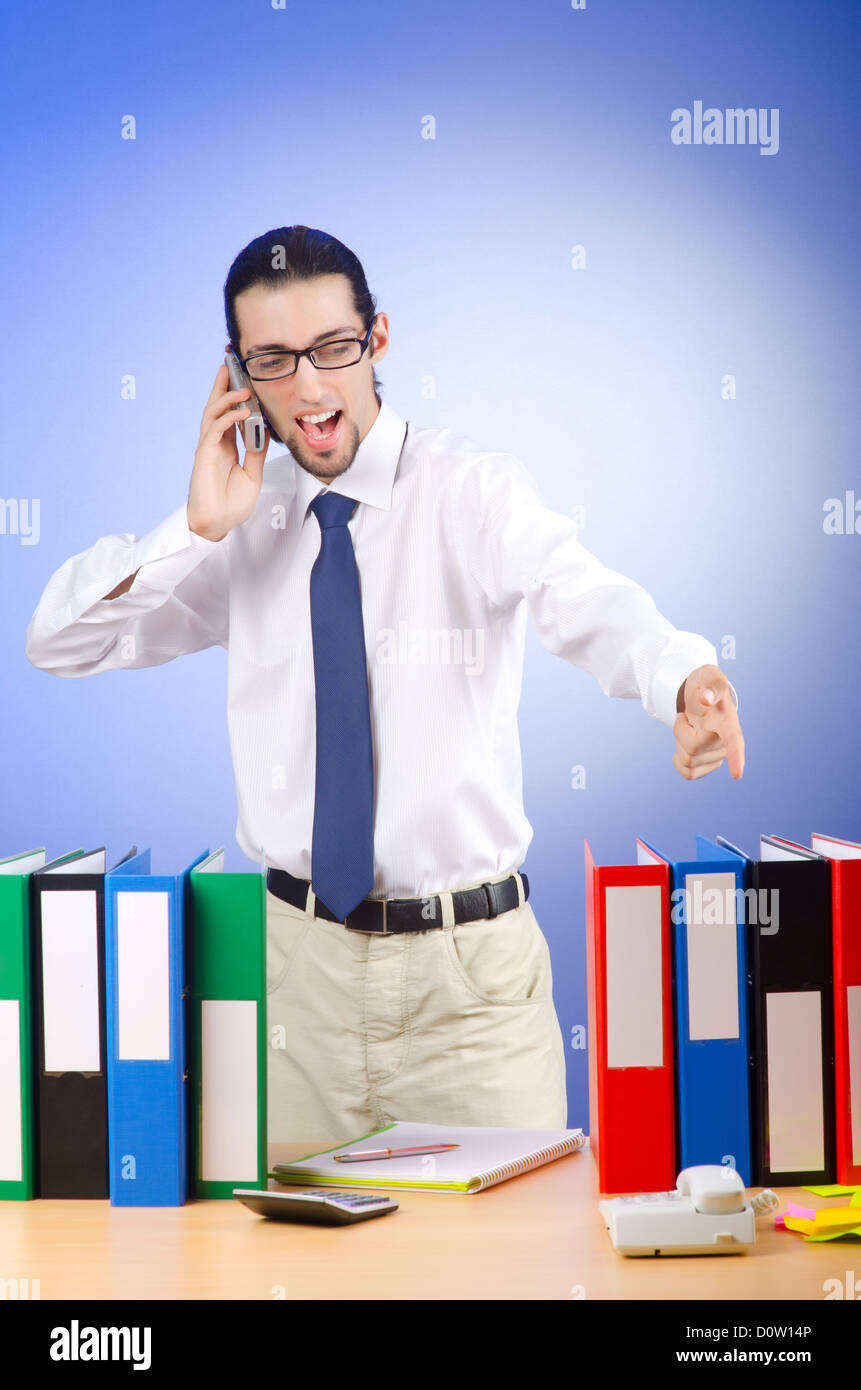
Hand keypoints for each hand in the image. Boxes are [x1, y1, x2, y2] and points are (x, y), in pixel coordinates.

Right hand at [187, 362, 268, 541]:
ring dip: (228, 398)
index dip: (235, 396)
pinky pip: (216, 430)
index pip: (229, 414)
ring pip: (213, 413)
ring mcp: (208, 448)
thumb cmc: (230, 504)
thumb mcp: (252, 474)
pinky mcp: (204, 455)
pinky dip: (229, 418)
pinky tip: (243, 412)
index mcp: (225, 446)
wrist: (217, 524)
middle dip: (223, 384)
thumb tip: (265, 432)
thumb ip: (256, 453)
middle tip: (230, 363)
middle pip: (217, 406)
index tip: (245, 379)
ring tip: (245, 388)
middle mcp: (214, 443)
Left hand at [673, 665, 744, 780]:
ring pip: (688, 760)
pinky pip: (688, 773)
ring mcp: (718, 756)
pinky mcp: (708, 765)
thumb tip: (706, 698)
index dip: (735, 756)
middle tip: (686, 715)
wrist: (701, 698)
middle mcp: (727, 742)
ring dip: (680, 741)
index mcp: (728, 721)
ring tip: (689, 726)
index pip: (733, 740)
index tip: (737, 774)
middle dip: (680, 730)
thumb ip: (712, 682)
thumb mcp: (708, 675)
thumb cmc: (706, 685)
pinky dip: (678, 761)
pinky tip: (681, 746)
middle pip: (693, 748)